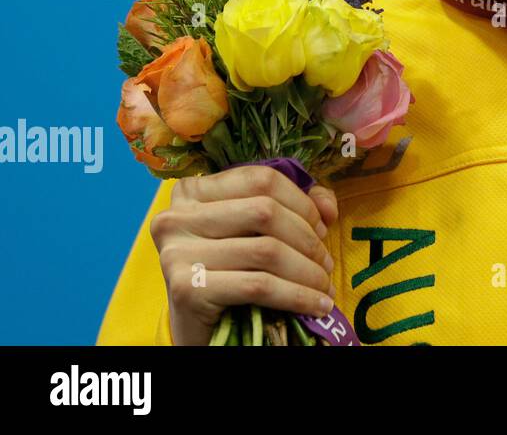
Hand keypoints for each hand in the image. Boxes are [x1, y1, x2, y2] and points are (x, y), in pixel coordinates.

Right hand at [149, 164, 339, 345]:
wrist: (198, 328)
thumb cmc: (231, 271)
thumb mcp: (259, 230)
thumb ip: (297, 206)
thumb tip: (328, 207)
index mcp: (193, 191)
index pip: (261, 180)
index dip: (302, 203)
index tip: (322, 228)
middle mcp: (177, 216)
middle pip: (265, 212)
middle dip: (308, 240)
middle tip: (326, 264)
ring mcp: (177, 251)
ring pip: (266, 250)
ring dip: (308, 272)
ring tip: (324, 287)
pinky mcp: (186, 288)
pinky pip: (258, 285)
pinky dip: (296, 296)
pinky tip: (316, 305)